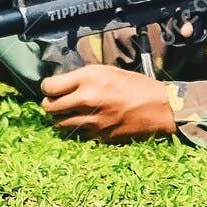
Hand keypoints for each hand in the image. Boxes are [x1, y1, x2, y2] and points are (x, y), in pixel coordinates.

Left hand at [41, 64, 175, 141]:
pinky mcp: (98, 136)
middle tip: (55, 101)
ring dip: (60, 118)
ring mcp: (92, 121)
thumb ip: (83, 77)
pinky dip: (76, 129)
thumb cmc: (135, 85)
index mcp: (88, 79)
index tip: (51, 88)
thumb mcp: (107, 71)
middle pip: (50, 107)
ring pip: (59, 124)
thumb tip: (62, 83)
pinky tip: (83, 122)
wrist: (159, 107)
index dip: (47, 87)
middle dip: (50, 104)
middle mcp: (86, 100)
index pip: (49, 87)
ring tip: (67, 113)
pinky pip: (76, 134)